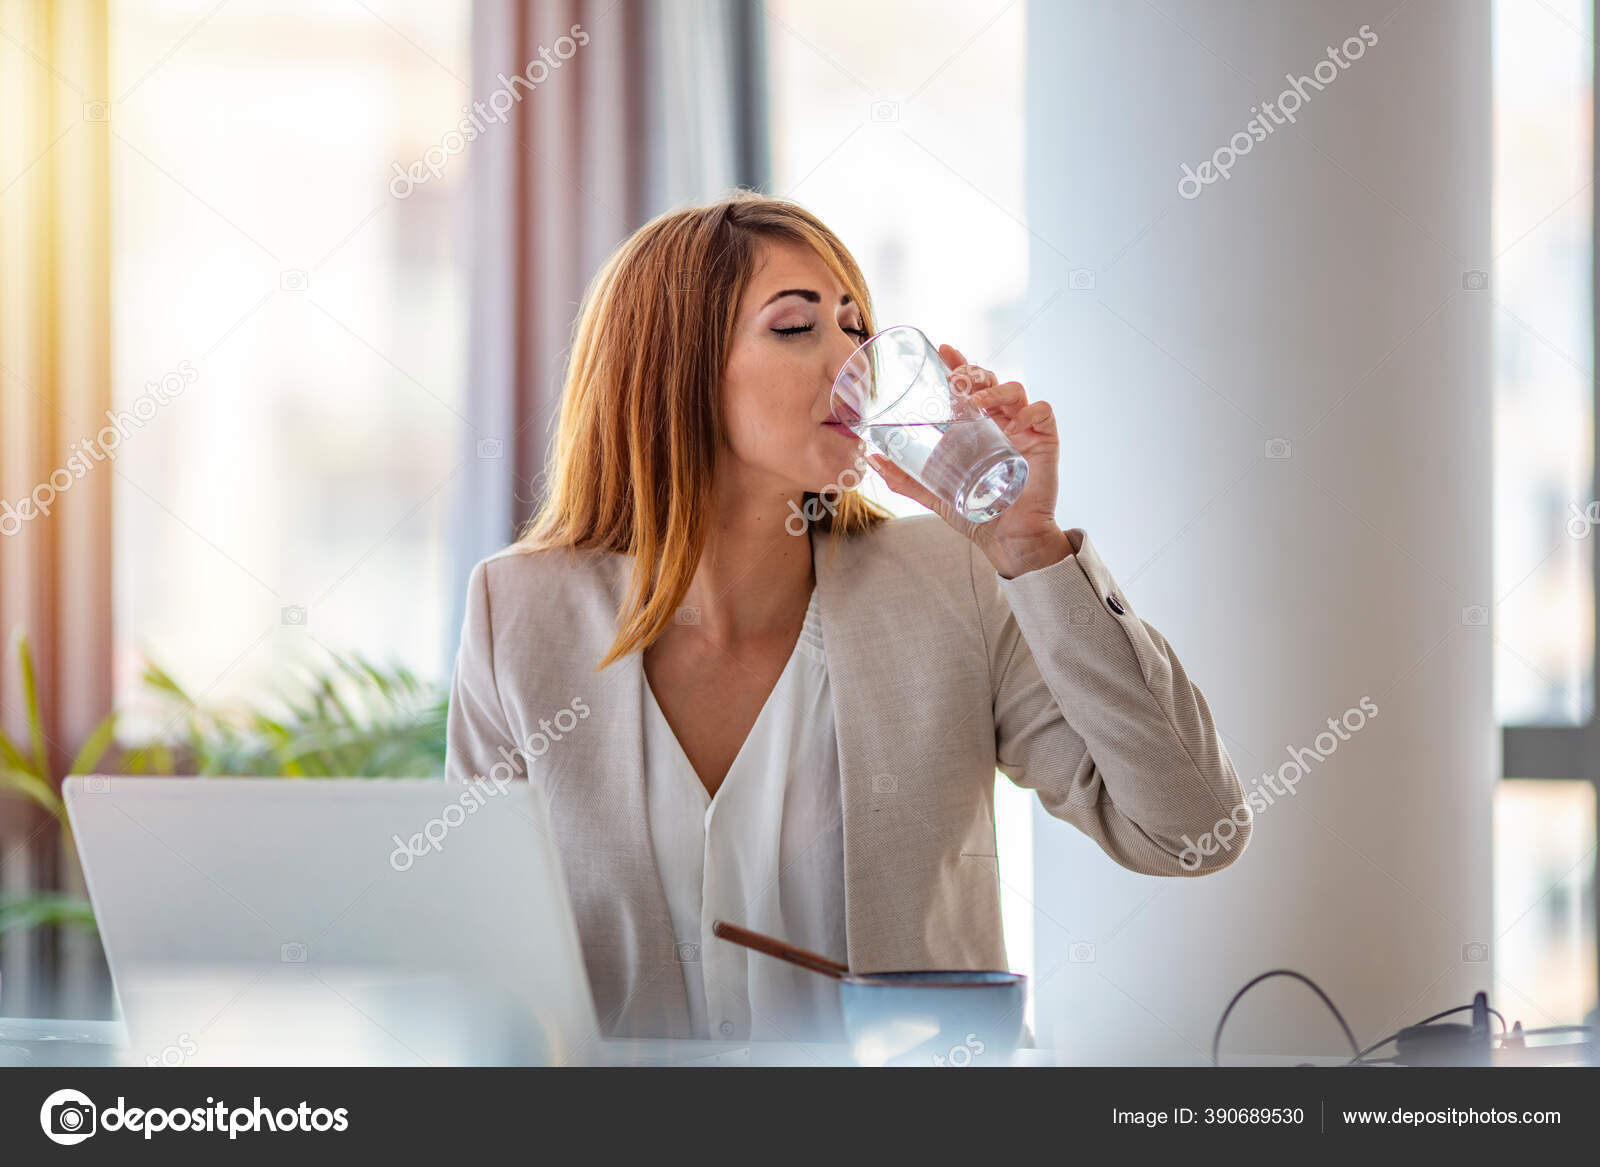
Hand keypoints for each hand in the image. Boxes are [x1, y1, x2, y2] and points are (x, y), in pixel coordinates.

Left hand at [866, 343, 1073, 578]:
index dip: (959, 363)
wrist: (1007, 540)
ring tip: (979, 403)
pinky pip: (1044, 412)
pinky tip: (1017, 422)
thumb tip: (873, 461)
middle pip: (992, 380)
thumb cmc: (975, 513)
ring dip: (996, 389)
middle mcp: (1000, 422)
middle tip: (957, 380)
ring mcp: (1024, 430)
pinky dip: (1031, 410)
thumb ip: (905, 479)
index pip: (968, 386)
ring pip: (1016, 390)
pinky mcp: (1044, 442)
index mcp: (977, 426)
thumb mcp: (934, 493)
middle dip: (975, 372)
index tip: (945, 349)